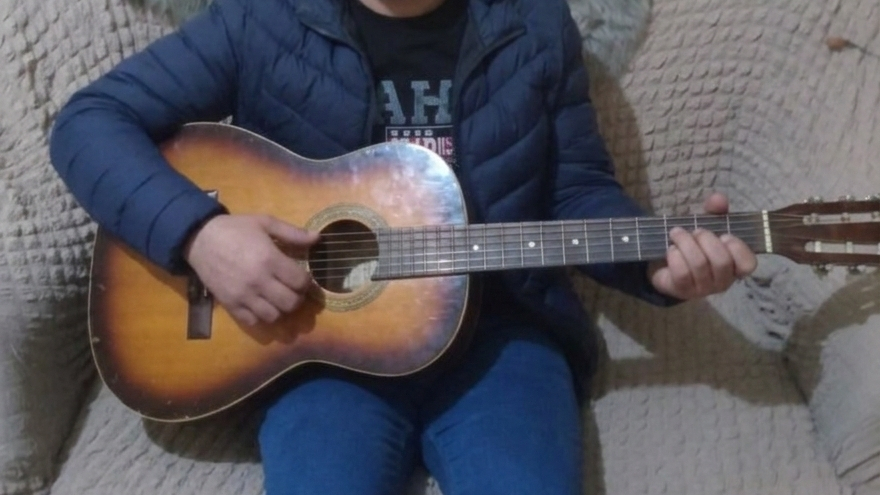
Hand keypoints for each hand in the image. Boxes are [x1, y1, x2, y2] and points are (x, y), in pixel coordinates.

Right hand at [183, 214, 319, 325]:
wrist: (199, 239)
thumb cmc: (235, 229)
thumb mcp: (264, 223)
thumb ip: (292, 232)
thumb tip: (317, 238)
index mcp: (269, 259)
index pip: (300, 282)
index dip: (307, 282)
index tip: (303, 278)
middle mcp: (258, 281)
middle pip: (291, 303)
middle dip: (297, 298)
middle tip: (293, 291)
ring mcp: (243, 296)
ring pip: (274, 316)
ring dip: (280, 309)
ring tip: (278, 299)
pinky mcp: (230, 305)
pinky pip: (253, 321)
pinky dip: (261, 317)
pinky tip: (261, 304)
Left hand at [648, 193, 756, 299]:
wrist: (666, 264)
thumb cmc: (695, 245)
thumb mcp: (708, 225)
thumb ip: (716, 212)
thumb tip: (718, 198)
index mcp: (735, 265)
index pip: (748, 264)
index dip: (738, 248)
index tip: (725, 235)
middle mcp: (723, 280)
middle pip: (721, 261)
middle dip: (706, 240)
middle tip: (696, 231)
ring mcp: (704, 289)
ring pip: (699, 265)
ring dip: (686, 243)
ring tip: (677, 234)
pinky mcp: (683, 291)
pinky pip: (682, 273)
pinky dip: (675, 256)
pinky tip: (671, 249)